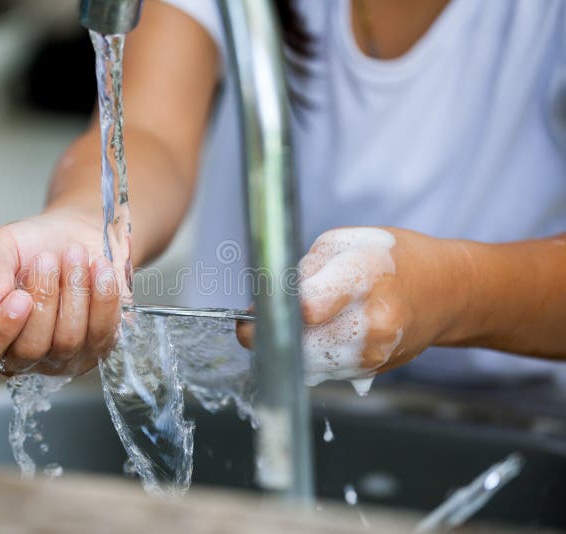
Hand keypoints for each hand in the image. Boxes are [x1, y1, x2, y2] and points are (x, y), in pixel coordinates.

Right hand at [0, 209, 121, 375]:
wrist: (79, 234)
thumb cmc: (36, 245)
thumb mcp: (2, 244)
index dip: (0, 330)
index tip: (19, 296)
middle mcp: (24, 352)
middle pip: (31, 348)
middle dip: (44, 297)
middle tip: (47, 258)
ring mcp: (63, 356)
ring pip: (68, 339)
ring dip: (74, 289)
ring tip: (74, 254)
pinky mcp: (99, 346)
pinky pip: (103, 331)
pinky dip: (103, 295)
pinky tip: (99, 269)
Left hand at [236, 227, 468, 384]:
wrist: (446, 292)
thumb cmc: (392, 258)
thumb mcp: (343, 243)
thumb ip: (299, 272)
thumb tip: (261, 304)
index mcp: (364, 277)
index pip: (305, 308)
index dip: (269, 311)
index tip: (250, 311)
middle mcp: (373, 322)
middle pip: (298, 344)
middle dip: (268, 336)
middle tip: (253, 325)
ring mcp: (373, 353)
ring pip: (304, 363)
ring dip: (287, 348)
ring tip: (290, 326)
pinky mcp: (371, 372)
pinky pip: (322, 371)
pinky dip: (308, 357)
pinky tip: (317, 337)